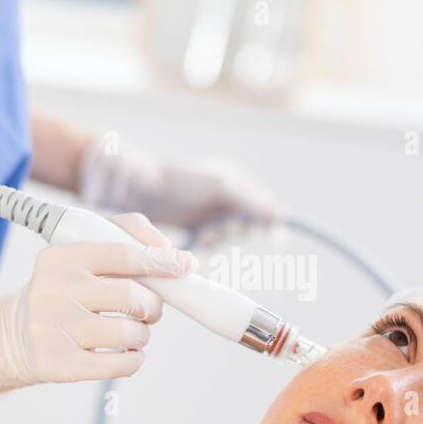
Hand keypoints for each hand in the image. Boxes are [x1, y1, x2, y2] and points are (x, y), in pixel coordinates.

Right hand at [0, 213, 197, 405]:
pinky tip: (127, 353)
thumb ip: (126, 236)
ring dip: (143, 334)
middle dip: (153, 304)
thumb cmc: (62, 289)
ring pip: (130, 333)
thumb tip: (173, 254)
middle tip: (149, 308)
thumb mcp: (79, 252)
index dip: (162, 262)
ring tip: (133, 331)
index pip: (125, 255)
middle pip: (132, 297)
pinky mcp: (59, 365)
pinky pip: (120, 365)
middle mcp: (55, 291)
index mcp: (62, 258)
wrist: (12, 336)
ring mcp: (55, 330)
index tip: (186, 267)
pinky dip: (134, 360)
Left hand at [77, 137, 284, 235]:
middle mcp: (228, 196)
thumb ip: (251, 200)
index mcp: (238, 181)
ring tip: (204, 234)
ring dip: (220, 237)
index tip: (274, 240)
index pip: (265, 206)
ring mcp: (212, 212)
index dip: (269, 222)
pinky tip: (198, 239)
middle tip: (215, 230)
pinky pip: (214, 241)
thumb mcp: (221, 187)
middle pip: (248, 223)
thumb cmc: (180, 181)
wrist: (140, 187)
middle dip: (234, 230)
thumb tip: (282, 215)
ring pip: (230, 235)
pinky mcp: (198, 225)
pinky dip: (208, 243)